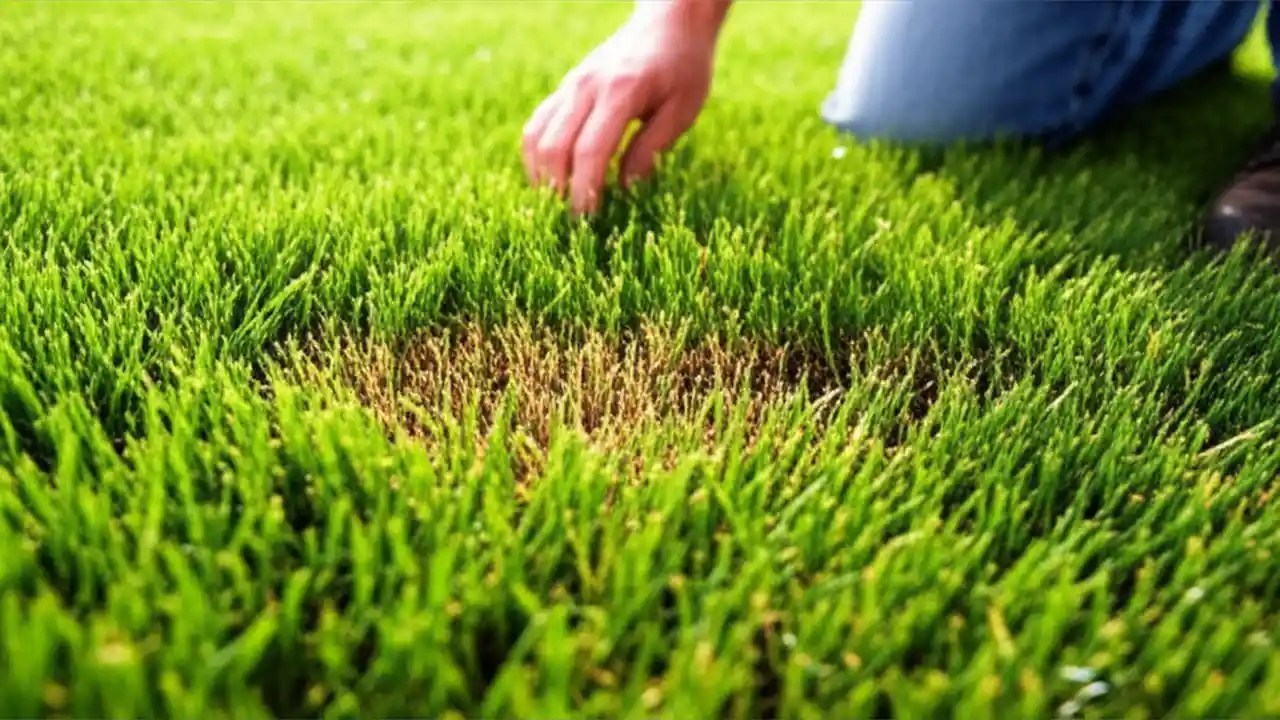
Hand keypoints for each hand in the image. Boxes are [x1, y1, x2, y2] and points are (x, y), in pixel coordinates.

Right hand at [522, 5, 721, 214]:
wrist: (669, 22)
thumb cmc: (684, 68)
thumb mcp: (682, 111)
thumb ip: (650, 150)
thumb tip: (624, 191)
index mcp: (620, 91)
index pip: (589, 151)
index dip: (584, 191)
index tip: (587, 223)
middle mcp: (586, 86)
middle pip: (554, 147)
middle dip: (558, 191)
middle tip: (572, 224)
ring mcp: (570, 85)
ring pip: (537, 137)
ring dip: (542, 177)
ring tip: (558, 206)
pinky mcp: (565, 88)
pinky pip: (538, 125)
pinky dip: (538, 157)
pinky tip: (553, 180)